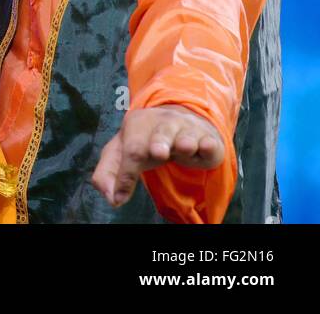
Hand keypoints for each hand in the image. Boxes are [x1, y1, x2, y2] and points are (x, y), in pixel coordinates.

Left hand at [92, 105, 224, 207]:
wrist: (179, 120)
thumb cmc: (144, 141)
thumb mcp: (122, 152)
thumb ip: (109, 173)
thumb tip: (112, 199)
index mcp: (137, 124)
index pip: (131, 150)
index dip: (125, 174)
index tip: (119, 196)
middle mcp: (162, 123)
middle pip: (160, 135)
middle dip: (158, 143)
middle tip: (157, 152)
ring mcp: (186, 130)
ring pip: (186, 137)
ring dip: (185, 143)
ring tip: (183, 147)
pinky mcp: (207, 141)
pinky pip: (209, 144)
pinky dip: (208, 146)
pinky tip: (205, 147)